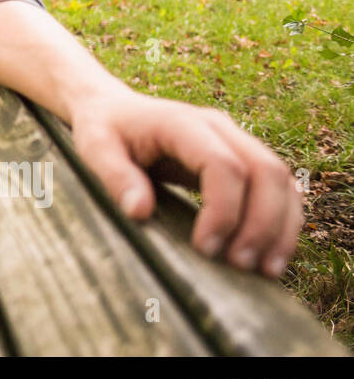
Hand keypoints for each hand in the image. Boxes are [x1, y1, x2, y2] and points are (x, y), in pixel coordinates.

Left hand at [67, 88, 304, 278]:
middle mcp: (218, 127)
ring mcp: (235, 139)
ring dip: (281, 226)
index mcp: (182, 122)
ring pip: (281, 179)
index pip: (223, 164)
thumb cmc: (103, 129)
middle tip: (240, 265)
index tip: (206, 248)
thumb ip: (115, 176)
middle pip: (265, 171)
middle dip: (262, 223)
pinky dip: (283, 220)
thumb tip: (140, 211)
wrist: (113, 108)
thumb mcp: (94, 148)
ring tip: (265, 270)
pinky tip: (270, 253)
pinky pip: (279, 187)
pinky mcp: (242, 158)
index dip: (223, 210)